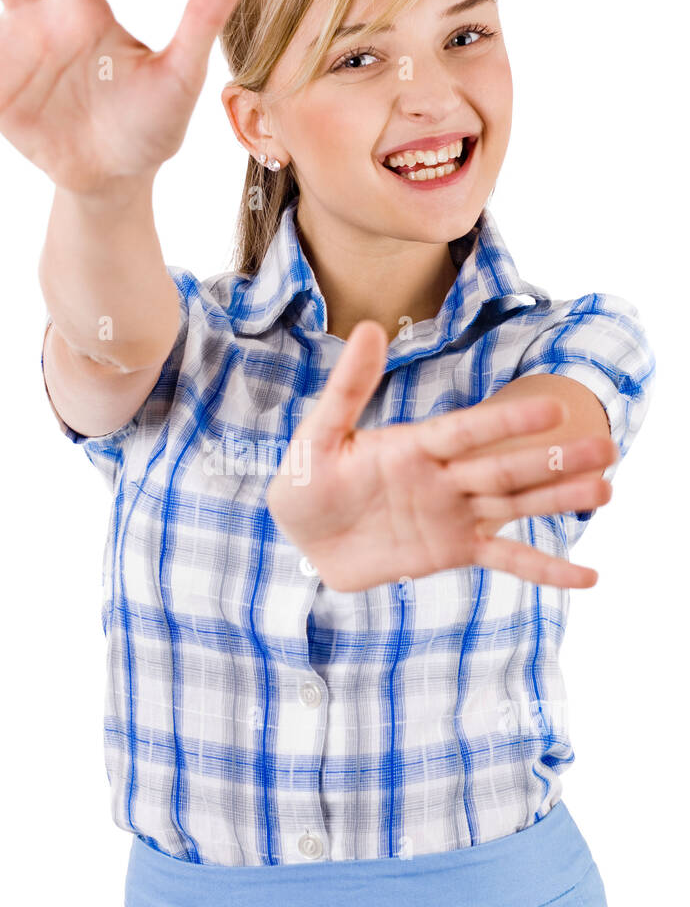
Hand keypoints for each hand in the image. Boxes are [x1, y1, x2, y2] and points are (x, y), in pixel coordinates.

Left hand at [265, 321, 618, 590]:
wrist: (302, 538)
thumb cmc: (305, 481)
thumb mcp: (317, 436)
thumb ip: (348, 389)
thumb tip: (373, 329)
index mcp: (417, 445)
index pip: (469, 430)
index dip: (506, 421)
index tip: (549, 407)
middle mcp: (445, 475)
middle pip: (506, 466)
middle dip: (554, 458)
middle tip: (605, 446)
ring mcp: (454, 513)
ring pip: (515, 504)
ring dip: (558, 498)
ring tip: (605, 489)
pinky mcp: (454, 550)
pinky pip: (506, 560)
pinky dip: (544, 569)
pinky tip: (587, 577)